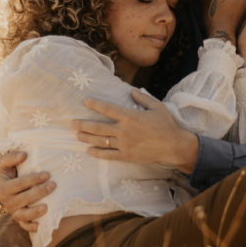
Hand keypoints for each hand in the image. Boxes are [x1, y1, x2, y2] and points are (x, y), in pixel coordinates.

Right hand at [0, 150, 54, 231]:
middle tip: (53, 185)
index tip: (47, 174)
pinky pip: (24, 226)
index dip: (33, 179)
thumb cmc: (8, 171)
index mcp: (2, 188)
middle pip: (24, 199)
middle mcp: (6, 202)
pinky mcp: (19, 219)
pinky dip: (31, 228)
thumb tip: (24, 155)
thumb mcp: (4, 163)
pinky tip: (40, 226)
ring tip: (47, 207)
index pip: (18, 184)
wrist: (5, 185)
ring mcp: (13, 211)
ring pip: (24, 215)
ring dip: (35, 212)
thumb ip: (11, 157)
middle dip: (39, 192)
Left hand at [72, 89, 198, 172]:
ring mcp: (124, 144)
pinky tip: (89, 150)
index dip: (95, 105)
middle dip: (83, 124)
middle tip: (72, 123)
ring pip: (101, 141)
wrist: (173, 146)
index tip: (85, 101)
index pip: (108, 109)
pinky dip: (97, 153)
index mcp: (130, 116)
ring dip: (87, 138)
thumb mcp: (156, 106)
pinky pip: (109, 155)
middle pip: (98, 127)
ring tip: (77, 135)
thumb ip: (142, 97)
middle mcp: (124, 131)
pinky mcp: (127, 156)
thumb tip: (131, 90)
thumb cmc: (166, 125)